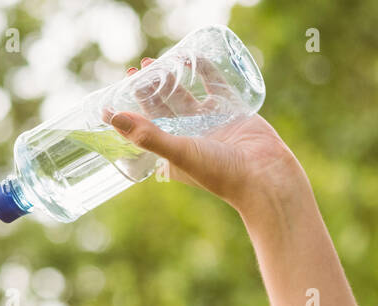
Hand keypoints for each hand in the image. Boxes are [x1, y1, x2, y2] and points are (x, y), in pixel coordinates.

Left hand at [104, 56, 308, 216]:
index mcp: (174, 153)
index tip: (113, 97)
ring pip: (186, 94)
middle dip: (149, 89)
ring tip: (155, 61)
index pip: (146, 129)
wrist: (264, 175)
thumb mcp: (178, 153)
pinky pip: (214, 85)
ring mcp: (211, 122)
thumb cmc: (220, 172)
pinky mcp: (231, 109)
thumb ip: (146, 135)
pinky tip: (189, 58)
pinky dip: (203, 71)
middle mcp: (190, 137)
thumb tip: (112, 117)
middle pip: (164, 108)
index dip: (130, 113)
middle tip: (135, 70)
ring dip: (171, 78)